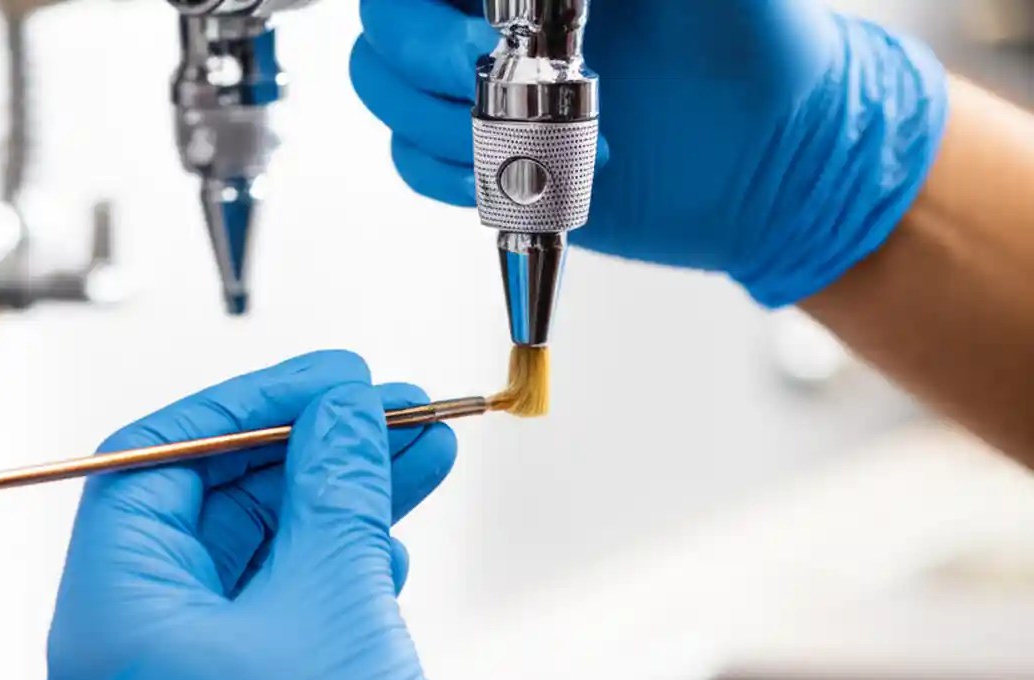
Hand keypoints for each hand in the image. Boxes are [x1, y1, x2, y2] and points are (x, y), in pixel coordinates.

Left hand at [37, 351, 452, 679]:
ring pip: (256, 559)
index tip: (328, 377)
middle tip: (390, 411)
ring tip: (418, 461)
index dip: (247, 403)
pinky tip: (388, 548)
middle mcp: (128, 653)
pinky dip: (334, 571)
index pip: (153, 464)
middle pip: (211, 506)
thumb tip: (344, 412)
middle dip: (311, 449)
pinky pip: (277, 614)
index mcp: (111, 621)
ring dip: (338, 504)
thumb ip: (335, 493)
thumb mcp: (334, 612)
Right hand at [350, 0, 947, 305]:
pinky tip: (519, 178)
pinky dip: (450, 178)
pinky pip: (415, 164)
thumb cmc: (758, 49)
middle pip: (386, 23)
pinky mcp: (488, 159)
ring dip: (443, 121)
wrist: (778, 160)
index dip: (425, 3)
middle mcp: (489, 17)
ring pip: (385, 93)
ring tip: (534, 134)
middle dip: (423, 53)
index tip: (486, 21)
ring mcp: (483, 87)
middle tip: (484, 65)